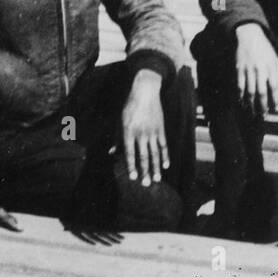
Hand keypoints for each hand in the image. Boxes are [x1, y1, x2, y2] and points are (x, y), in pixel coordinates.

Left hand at [121, 70, 167, 184]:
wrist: (145, 92)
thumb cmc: (129, 107)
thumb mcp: (119, 121)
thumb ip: (117, 139)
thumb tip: (111, 153)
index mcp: (128, 132)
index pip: (129, 153)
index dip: (132, 166)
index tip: (133, 177)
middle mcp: (141, 133)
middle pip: (143, 156)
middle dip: (145, 171)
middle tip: (146, 184)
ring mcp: (152, 131)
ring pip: (155, 153)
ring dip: (156, 167)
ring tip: (157, 179)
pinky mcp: (160, 128)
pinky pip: (163, 145)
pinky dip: (165, 156)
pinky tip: (166, 165)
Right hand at [235, 23, 277, 115]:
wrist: (249, 36)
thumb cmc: (264, 50)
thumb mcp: (275, 60)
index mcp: (272, 66)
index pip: (275, 86)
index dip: (276, 99)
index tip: (276, 108)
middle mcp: (261, 68)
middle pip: (262, 91)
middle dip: (263, 105)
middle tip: (263, 115)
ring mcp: (249, 69)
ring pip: (250, 91)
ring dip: (251, 104)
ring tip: (253, 112)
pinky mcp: (239, 68)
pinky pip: (240, 85)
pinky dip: (240, 95)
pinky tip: (242, 102)